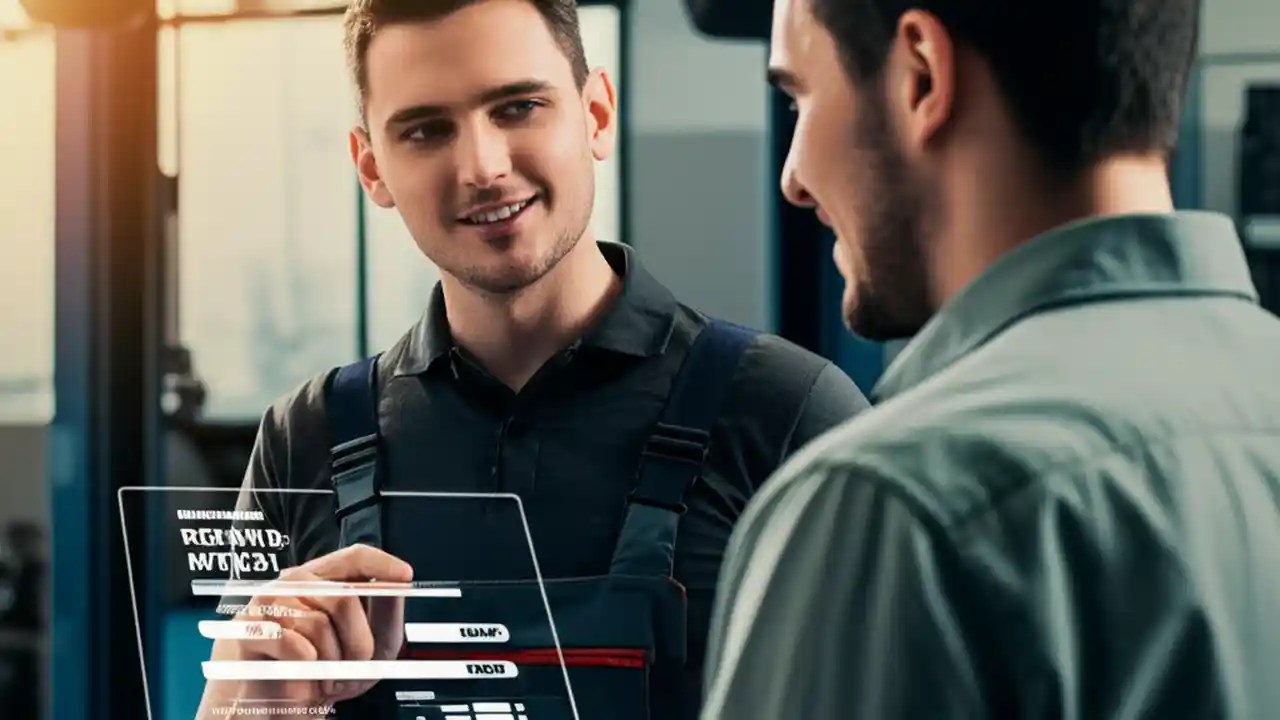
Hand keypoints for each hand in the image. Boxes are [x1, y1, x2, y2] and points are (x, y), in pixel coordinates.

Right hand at [196, 544, 411, 718]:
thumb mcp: (369, 643)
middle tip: (352, 665)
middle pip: (343, 599)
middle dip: (358, 642)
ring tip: (324, 672)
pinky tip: (303, 672)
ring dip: (330, 661)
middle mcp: (294, 584)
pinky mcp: (250, 631)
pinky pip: (294, 645)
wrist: (284, 707)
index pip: (353, 557)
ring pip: (319, 625)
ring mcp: (269, 604)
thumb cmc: (324, 670)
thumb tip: (398, 583)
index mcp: (323, 580)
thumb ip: (385, 611)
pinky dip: (306, 667)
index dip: (381, 563)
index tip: (405, 575)